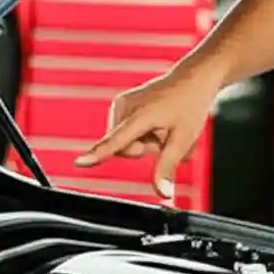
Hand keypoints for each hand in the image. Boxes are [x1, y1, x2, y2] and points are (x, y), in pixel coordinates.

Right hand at [73, 65, 223, 202]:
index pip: (116, 141)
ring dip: (143, 142)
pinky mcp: (120, 104)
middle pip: (122, 150)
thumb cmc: (190, 105)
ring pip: (123, 143)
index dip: (97, 155)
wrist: (193, 78)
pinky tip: (156, 123)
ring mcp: (121, 104)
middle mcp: (124, 106)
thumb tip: (163, 194)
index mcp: (140, 114)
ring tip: (162, 126)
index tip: (79, 162)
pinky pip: (124, 133)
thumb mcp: (183, 139)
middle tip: (164, 136)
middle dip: (143, 150)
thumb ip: (167, 167)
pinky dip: (140, 134)